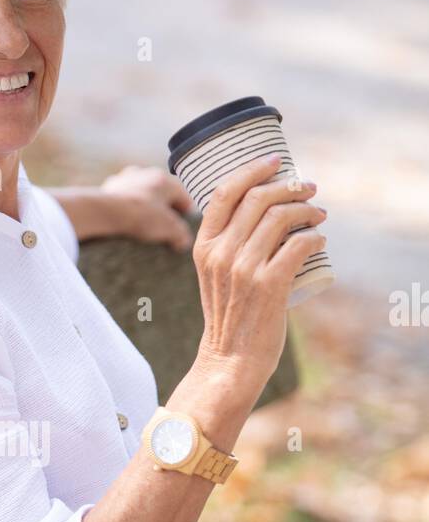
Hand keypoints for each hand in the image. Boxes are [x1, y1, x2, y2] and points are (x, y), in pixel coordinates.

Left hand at [99, 165, 194, 250]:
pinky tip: (122, 222)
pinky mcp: (106, 188)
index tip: (181, 229)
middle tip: (161, 229)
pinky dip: (124, 208)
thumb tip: (183, 242)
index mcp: (163, 179)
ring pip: (139, 194)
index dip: (185, 215)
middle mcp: (144, 173)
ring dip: (142, 207)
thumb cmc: (141, 217)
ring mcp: (124, 179)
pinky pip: (120, 199)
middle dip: (162, 210)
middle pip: (160, 194)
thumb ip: (180, 235)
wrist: (105, 213)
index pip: (182, 196)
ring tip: (140, 227)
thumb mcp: (169, 229)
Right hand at [193, 155, 326, 397]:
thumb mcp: (214, 277)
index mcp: (203, 247)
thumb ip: (226, 246)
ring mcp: (244, 269)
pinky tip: (319, 239)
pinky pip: (299, 244)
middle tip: (308, 188)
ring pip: (281, 217)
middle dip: (289, 186)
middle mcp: (221, 254)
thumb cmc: (228, 318)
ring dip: (307, 209)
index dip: (252, 169)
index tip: (275, 160)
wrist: (229, 361)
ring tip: (319, 214)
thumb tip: (263, 213)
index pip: (224, 192)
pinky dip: (314, 236)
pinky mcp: (270, 285)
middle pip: (258, 198)